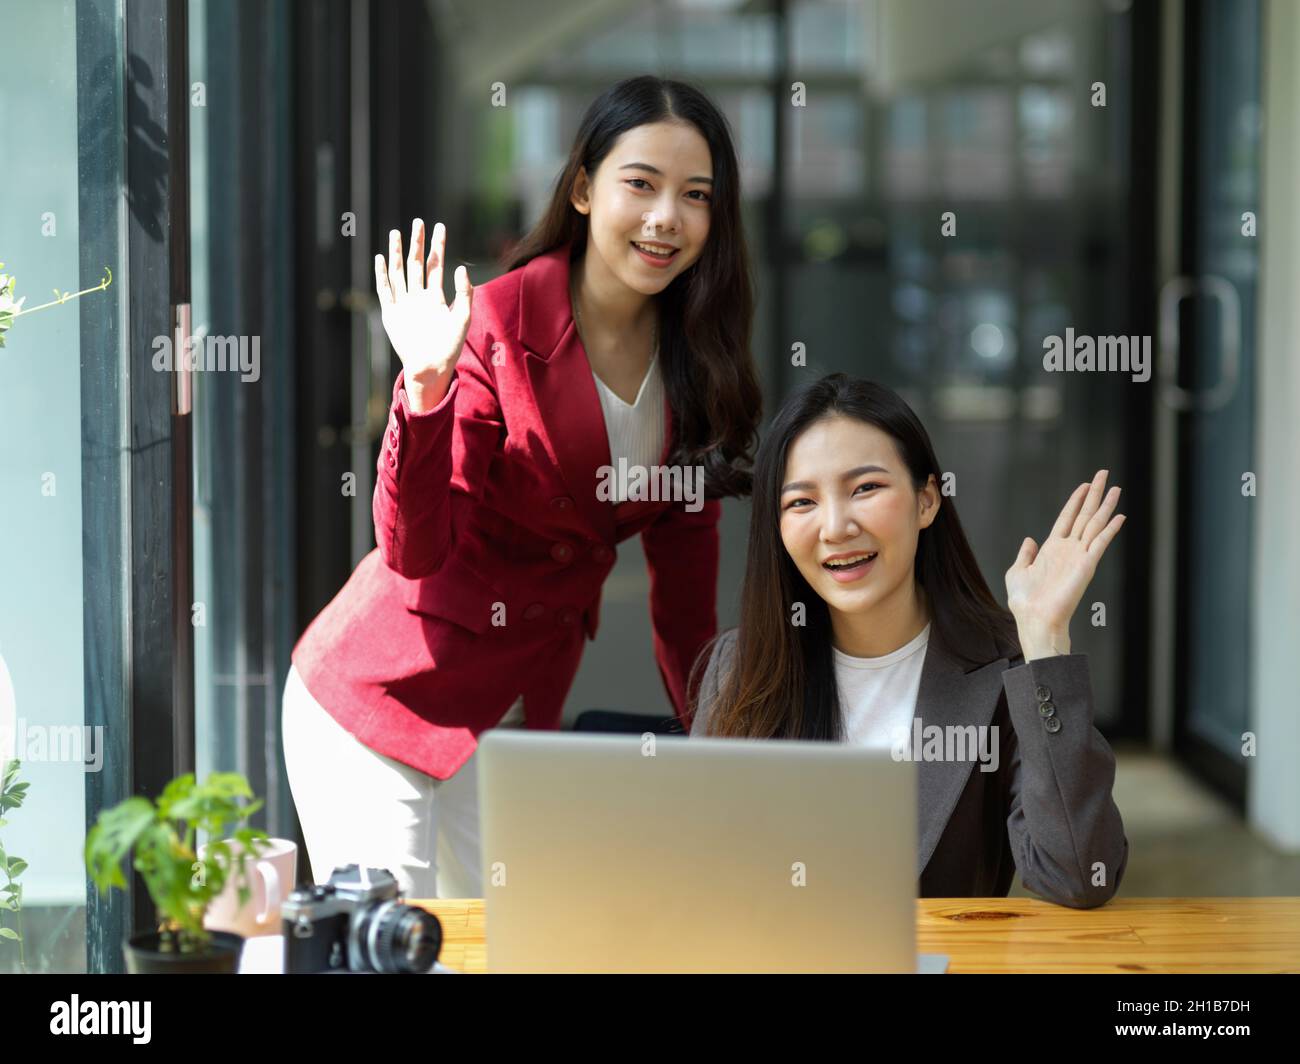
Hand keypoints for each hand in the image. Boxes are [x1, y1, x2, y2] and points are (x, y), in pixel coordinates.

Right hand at [374, 219, 472, 410]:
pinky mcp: (391, 314)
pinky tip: (381, 259)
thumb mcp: (463, 318)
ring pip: (399, 273)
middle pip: (416, 264)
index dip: (437, 246)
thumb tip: (461, 267)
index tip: (439, 226)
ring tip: (396, 233)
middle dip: (417, 243)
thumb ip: (464, 293)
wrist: (431, 368)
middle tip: (417, 222)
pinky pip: (385, 291)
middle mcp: (418, 297)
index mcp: (435, 297)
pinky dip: (382, 275)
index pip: (436, 265)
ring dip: (397, 254)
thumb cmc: (450, 347)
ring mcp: (404, 304)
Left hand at [1005, 469, 1125, 656]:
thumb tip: (1029, 539)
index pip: (1067, 518)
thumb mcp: (1018, 572)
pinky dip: (1110, 529)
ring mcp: (1079, 556)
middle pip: (1084, 515)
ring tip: (1115, 488)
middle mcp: (1068, 549)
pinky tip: (1120, 516)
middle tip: (1104, 474)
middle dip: (1095, 494)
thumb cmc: (1026, 602)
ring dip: (1105, 506)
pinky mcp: (1087, 565)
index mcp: (1052, 549)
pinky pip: (1100, 542)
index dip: (1076, 500)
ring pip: (1095, 524)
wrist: (1034, 619)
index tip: (1085, 485)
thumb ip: (1025, 554)